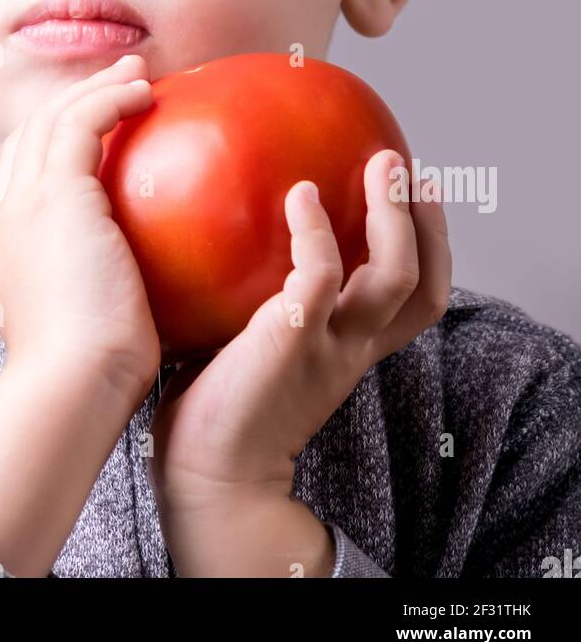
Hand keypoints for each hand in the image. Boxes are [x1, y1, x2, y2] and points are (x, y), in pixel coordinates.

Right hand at [0, 52, 161, 397]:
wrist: (69, 386)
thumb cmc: (92, 376)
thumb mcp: (85, 322)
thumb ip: (97, 290)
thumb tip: (130, 283)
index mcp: (4, 248)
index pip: (16, 174)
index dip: (48, 142)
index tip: (92, 129)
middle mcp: (4, 217)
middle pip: (27, 134)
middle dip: (71, 100)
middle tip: (118, 80)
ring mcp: (24, 203)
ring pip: (50, 118)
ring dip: (94, 87)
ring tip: (135, 73)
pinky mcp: (56, 195)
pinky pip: (82, 121)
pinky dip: (110, 98)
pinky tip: (145, 95)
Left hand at [147, 148, 451, 522]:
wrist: (209, 475)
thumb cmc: (220, 409)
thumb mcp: (263, 345)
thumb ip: (268, 303)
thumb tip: (235, 239)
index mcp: (351, 351)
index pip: (419, 301)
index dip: (431, 247)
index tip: (417, 194)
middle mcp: (353, 348)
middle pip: (423, 285)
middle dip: (427, 223)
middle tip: (405, 165)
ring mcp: (329, 345)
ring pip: (393, 275)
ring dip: (392, 214)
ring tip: (379, 166)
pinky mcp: (292, 339)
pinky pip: (322, 275)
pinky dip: (316, 230)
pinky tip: (300, 196)